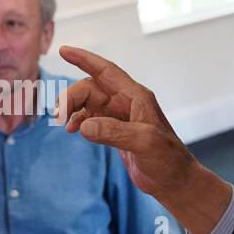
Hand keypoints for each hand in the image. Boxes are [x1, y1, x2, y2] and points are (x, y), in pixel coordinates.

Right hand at [56, 45, 233, 233]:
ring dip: (73, 109)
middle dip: (72, 97)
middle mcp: (127, 103)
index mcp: (136, 97)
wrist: (175, 182)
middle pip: (92, 88)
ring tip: (62, 123)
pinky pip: (92, 119)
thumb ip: (113, 132)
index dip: (85, 59)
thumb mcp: (144, 143)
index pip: (106, 71)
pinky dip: (79, 122)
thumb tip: (83, 126)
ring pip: (90, 103)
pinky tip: (73, 131)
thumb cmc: (168, 160)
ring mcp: (120, 117)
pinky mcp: (116, 132)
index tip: (64, 50)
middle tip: (59, 115)